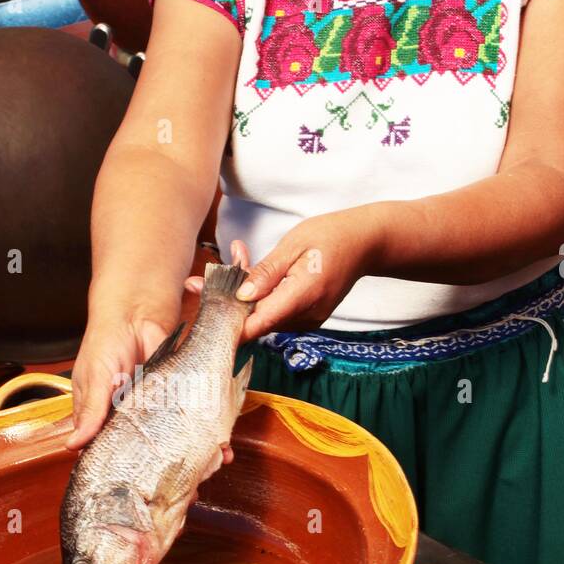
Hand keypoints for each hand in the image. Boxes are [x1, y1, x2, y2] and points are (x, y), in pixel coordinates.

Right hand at [67, 302, 177, 449]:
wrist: (138, 312)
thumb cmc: (107, 341)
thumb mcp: (94, 377)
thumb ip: (90, 411)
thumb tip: (71, 445)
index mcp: (93, 410)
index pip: (95, 443)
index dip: (104, 456)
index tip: (113, 470)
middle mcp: (116, 411)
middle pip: (123, 440)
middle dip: (130, 448)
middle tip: (136, 458)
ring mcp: (141, 405)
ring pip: (148, 431)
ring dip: (151, 433)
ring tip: (154, 440)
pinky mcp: (164, 397)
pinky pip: (169, 414)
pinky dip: (171, 416)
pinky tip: (171, 422)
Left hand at [186, 211, 379, 340]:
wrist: (365, 244)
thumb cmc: (332, 236)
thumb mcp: (294, 245)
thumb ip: (266, 273)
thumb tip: (240, 296)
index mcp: (304, 296)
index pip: (258, 323)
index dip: (227, 326)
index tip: (201, 321)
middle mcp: (306, 316)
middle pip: (255, 321)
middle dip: (226, 302)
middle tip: (198, 281)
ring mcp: (307, 320)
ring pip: (262, 317)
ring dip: (240, 296)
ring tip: (230, 260)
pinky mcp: (304, 317)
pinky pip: (273, 312)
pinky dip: (256, 296)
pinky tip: (248, 270)